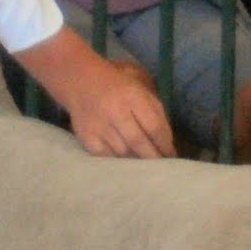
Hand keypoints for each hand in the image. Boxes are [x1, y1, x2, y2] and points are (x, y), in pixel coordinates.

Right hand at [14, 26, 173, 158]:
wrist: (79, 82)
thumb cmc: (117, 87)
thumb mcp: (141, 90)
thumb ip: (155, 113)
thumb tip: (167, 144)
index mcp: (132, 97)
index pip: (154, 127)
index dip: (165, 145)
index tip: (171, 156)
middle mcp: (115, 111)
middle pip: (139, 143)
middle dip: (153, 158)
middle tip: (161, 167)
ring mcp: (99, 126)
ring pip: (123, 153)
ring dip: (136, 161)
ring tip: (144, 166)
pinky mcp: (86, 137)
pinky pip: (106, 157)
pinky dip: (117, 161)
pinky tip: (123, 161)